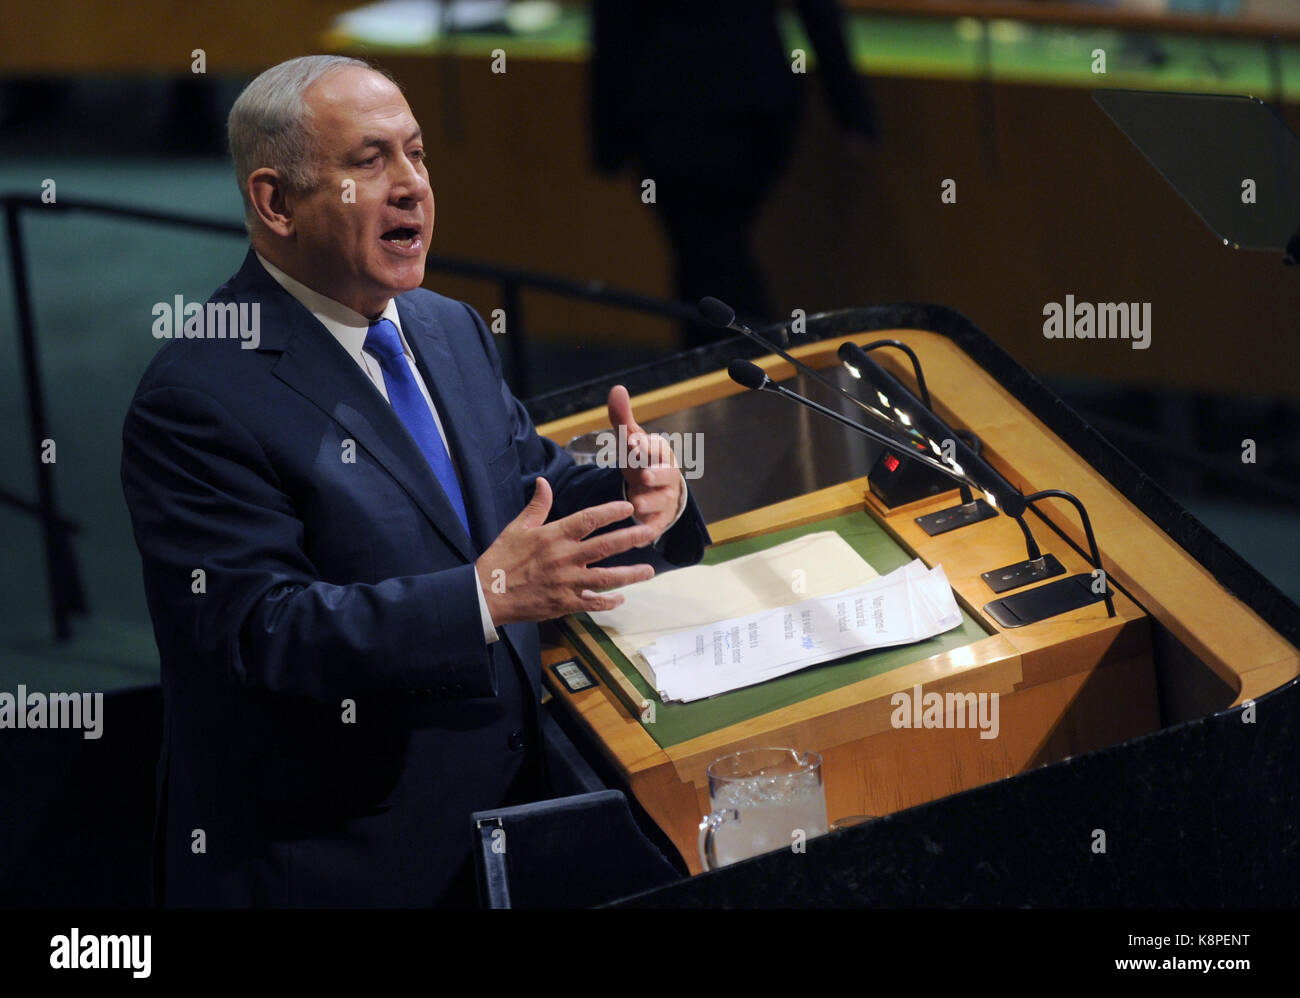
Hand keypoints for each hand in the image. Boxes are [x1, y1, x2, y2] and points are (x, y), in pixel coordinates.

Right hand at [476, 477, 656, 625]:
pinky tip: (622, 598)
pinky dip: (609, 602)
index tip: (629, 507)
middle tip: (652, 532)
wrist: (486, 595)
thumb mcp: (517, 528)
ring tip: (650, 571)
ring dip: (631, 574)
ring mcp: (567, 583)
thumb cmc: (501, 559)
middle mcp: (564, 558)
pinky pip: (593, 603)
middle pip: (605, 546)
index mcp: (554, 536)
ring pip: (606, 578)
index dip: (611, 512)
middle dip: (631, 538)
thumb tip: (544, 482)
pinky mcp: (564, 604)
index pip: (589, 519)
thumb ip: (536, 506)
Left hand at [607, 384, 683, 539]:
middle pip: (664, 474)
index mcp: (660, 452)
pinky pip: (657, 523)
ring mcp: (665, 497)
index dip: (644, 445)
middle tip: (643, 474)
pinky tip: (640, 532)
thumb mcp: (630, 440)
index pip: (654, 446)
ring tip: (636, 503)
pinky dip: (650, 527)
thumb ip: (622, 418)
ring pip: (661, 500)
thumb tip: (617, 388)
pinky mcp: (660, 518)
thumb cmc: (642, 460)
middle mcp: (667, 474)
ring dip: (650, 501)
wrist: (654, 489)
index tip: (631, 441)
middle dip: (654, 474)